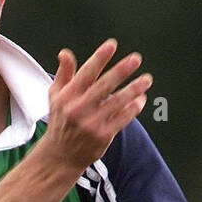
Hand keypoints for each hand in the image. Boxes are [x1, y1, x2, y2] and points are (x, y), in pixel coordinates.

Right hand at [42, 39, 151, 173]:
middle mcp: (79, 109)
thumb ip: (64, 74)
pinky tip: (141, 99)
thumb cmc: (61, 122)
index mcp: (68, 96)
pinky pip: (122, 119)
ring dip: (134, 89)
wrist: (61, 157)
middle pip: (104, 86)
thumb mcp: (56, 97)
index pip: (86, 73)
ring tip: (146, 79)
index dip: (99, 58)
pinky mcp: (102, 136)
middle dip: (121, 71)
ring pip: (117, 102)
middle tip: (136, 59)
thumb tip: (65, 53)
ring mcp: (91, 123)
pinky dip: (133, 109)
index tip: (112, 45)